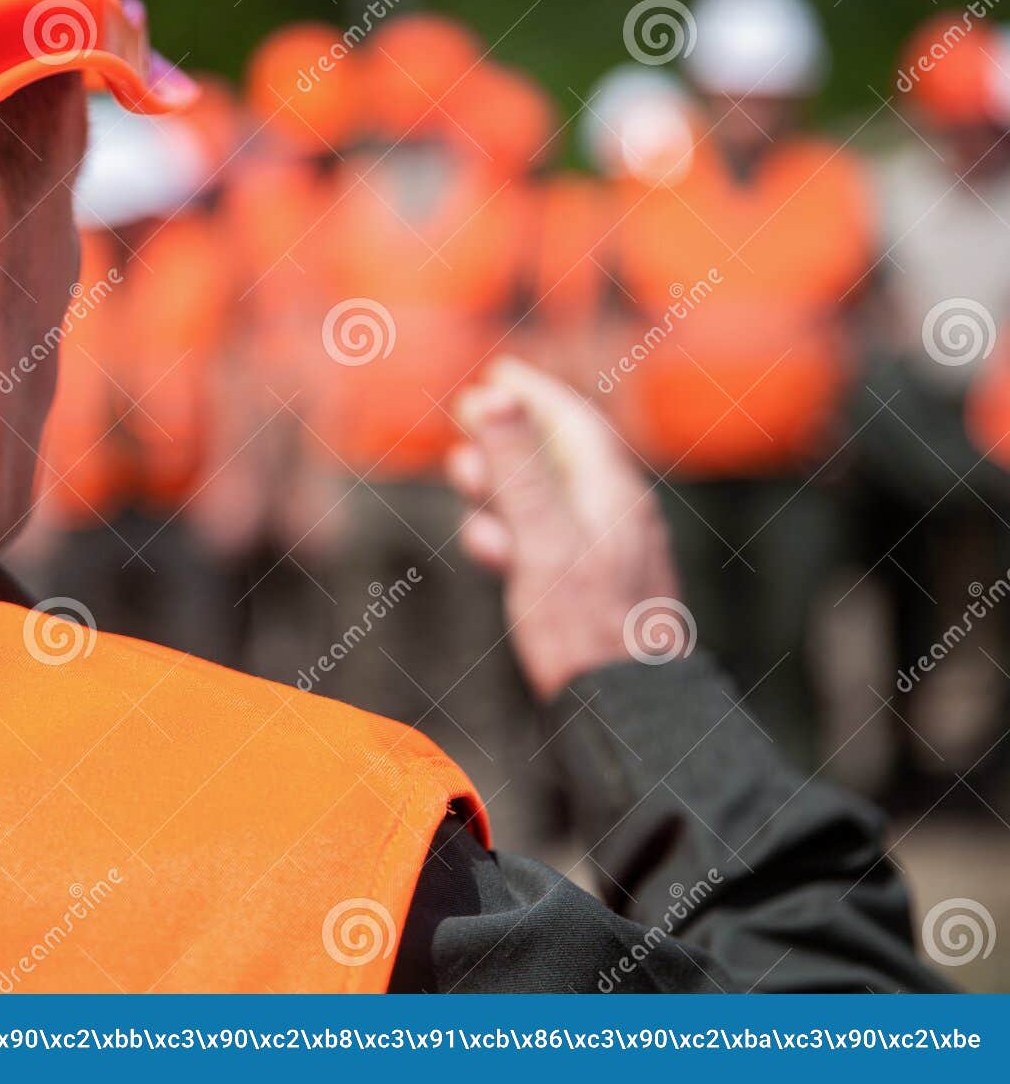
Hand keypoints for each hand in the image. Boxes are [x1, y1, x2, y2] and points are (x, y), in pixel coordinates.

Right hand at [447, 357, 681, 698]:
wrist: (628, 717)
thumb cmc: (587, 628)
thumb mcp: (541, 540)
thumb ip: (518, 469)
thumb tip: (495, 397)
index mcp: (612, 494)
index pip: (573, 422)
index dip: (532, 394)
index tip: (495, 375)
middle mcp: (615, 518)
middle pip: (559, 458)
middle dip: (507, 441)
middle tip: (464, 433)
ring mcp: (605, 556)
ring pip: (548, 503)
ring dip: (503, 490)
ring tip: (466, 488)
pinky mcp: (591, 592)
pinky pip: (549, 545)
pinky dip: (514, 536)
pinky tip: (491, 551)